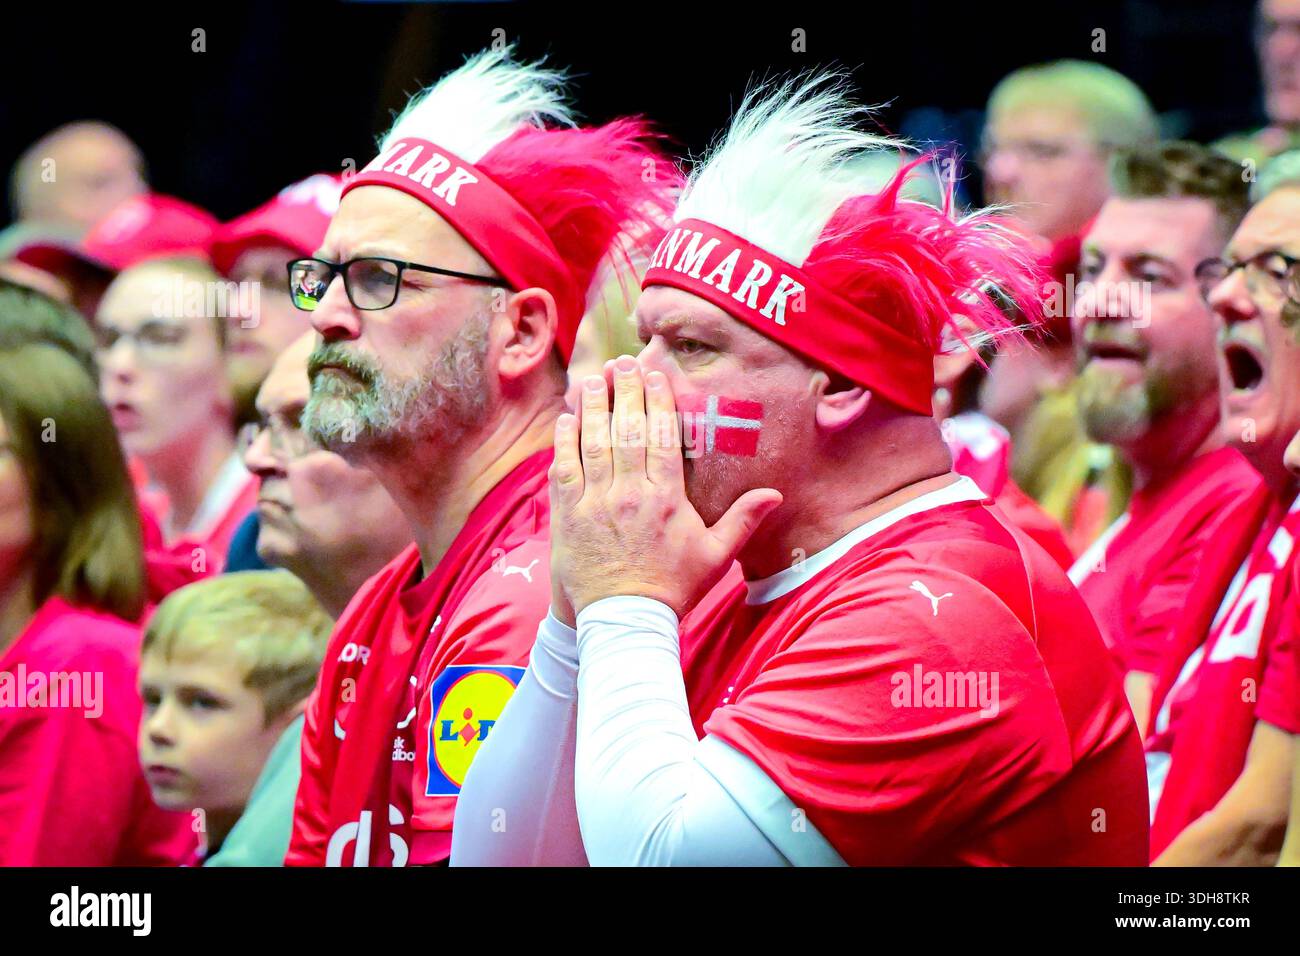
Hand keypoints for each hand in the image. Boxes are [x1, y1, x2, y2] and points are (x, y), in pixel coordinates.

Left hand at [548, 355, 781, 621]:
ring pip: (593, 443)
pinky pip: (564, 469)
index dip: (657, 401)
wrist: (624, 624)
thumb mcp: (716, 556)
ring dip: (594, 406)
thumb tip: (775, 493)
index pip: (661, 438)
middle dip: (625, 392)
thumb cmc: (673, 589)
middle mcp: (629, 495)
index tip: (655, 375)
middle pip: (626, 430)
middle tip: (623, 363)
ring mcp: (595, 504)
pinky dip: (565, 440)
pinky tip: (568, 417)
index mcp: (666, 499)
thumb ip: (743, 520)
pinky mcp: (568, 517)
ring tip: (595, 378)